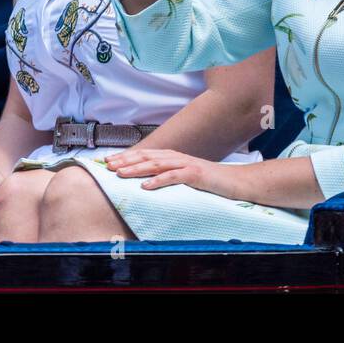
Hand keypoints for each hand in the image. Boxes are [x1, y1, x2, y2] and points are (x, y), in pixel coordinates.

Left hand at [105, 148, 242, 198]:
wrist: (236, 182)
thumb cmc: (210, 182)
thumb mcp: (185, 178)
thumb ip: (168, 177)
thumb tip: (147, 182)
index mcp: (173, 157)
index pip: (145, 155)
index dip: (126, 157)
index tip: (107, 161)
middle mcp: (177, 157)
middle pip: (147, 156)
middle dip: (125, 160)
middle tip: (107, 165)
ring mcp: (187, 164)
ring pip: (157, 164)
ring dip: (137, 168)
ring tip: (120, 174)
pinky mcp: (196, 174)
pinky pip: (175, 176)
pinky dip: (159, 180)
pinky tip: (145, 186)